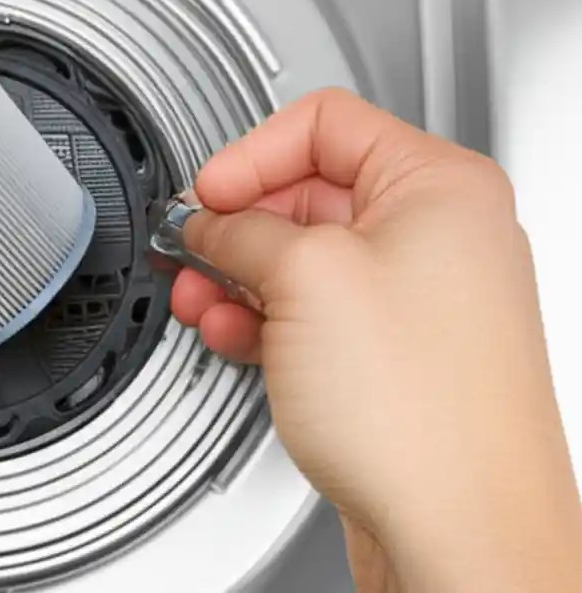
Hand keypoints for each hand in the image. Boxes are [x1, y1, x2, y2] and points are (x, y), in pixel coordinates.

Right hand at [171, 88, 581, 590]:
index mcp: (439, 187)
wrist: (459, 527)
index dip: (251, 153)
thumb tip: (210, 220)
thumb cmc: (422, 410)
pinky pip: (317, 315)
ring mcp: (420, 300)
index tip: (207, 194)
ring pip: (307, 260)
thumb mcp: (304, 278)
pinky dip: (267, 319)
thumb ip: (242, 230)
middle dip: (238, 224)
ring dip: (241, 276)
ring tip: (201, 301)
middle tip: (191, 249)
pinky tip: (234, 335)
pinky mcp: (397, 356)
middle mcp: (440, 237)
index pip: (325, 123)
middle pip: (310, 193)